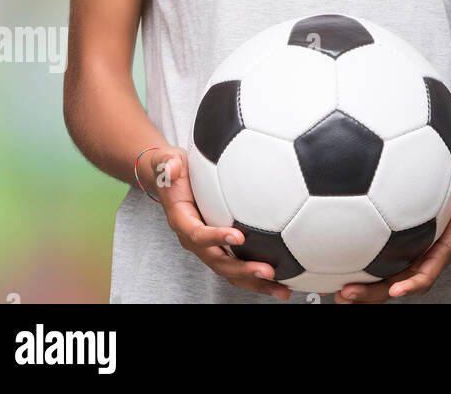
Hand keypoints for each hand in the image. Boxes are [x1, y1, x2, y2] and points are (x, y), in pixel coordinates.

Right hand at [144, 145, 292, 300]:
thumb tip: (171, 166)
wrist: (169, 180)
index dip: (216, 238)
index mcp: (182, 221)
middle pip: (218, 263)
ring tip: (282, 289)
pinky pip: (240, 264)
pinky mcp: (222, 247)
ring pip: (232, 271)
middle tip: (267, 271)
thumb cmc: (171, 169)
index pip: (198, 235)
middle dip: (242, 271)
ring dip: (256, 282)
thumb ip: (166, 164)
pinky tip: (285, 278)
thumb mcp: (165, 161)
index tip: (239, 237)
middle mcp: (195, 240)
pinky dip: (260, 275)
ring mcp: (209, 247)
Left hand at [334, 184, 450, 302]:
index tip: (396, 289)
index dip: (410, 285)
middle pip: (393, 285)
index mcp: (437, 257)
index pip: (424, 276)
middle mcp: (419, 262)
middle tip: (346, 293)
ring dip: (358, 288)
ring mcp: (406, 258)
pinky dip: (355, 269)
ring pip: (380, 279)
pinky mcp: (395, 250)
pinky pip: (375, 264)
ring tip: (333, 290)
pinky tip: (333, 268)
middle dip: (370, 294)